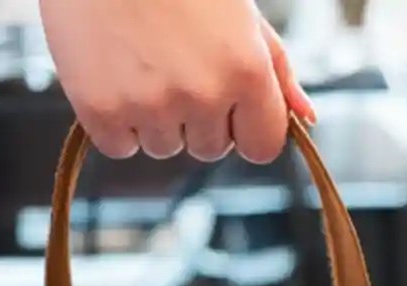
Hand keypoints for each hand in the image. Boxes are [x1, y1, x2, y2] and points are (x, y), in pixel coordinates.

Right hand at [39, 0, 314, 162]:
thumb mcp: (241, 14)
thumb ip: (277, 71)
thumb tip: (306, 118)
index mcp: (247, 71)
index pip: (263, 147)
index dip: (247, 130)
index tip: (230, 111)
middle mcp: (204, 94)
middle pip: (210, 149)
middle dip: (198, 119)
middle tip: (174, 65)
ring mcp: (151, 105)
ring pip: (164, 147)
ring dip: (156, 120)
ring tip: (142, 62)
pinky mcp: (101, 110)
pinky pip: (120, 146)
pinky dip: (115, 122)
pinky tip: (113, 75)